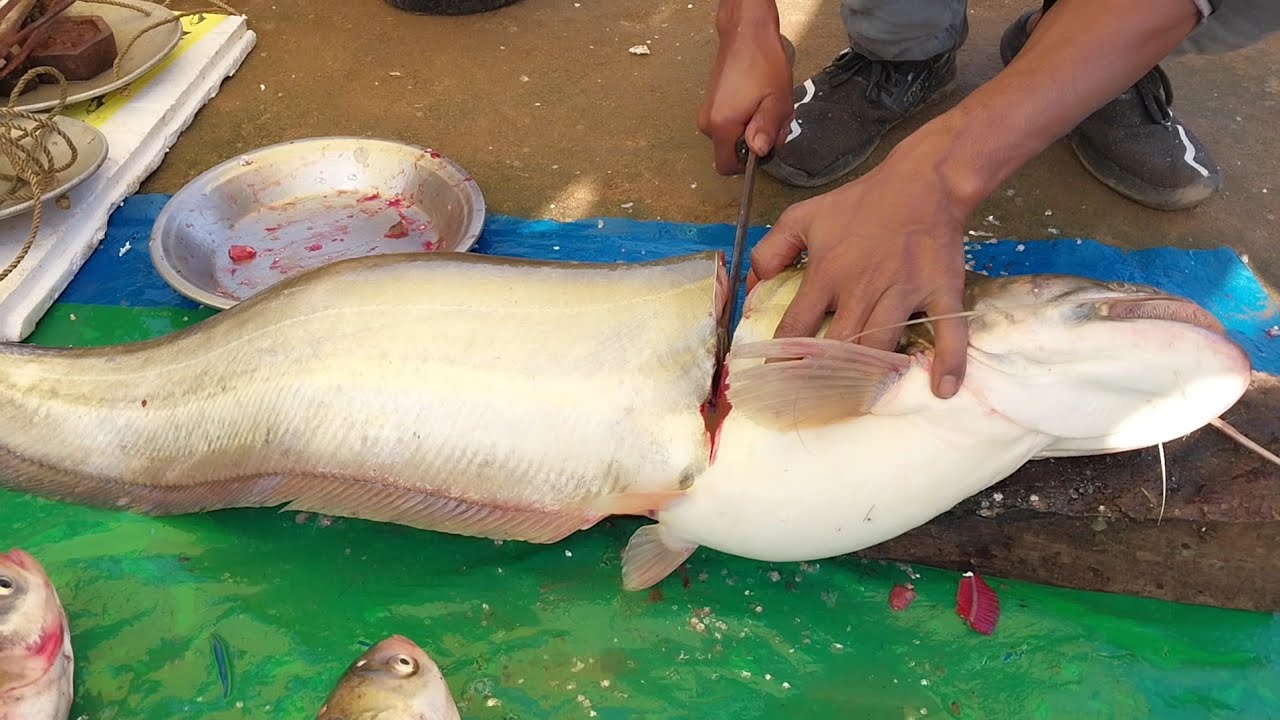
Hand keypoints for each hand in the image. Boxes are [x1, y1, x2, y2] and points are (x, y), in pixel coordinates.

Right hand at [697, 4, 793, 173]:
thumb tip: (759, 152)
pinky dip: (744, 120)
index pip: (727, 166)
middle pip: (730, 152)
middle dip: (754, 143)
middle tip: (771, 119)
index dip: (748, 163)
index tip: (763, 144)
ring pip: (731, 139)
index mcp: (722, 125)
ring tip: (765, 106)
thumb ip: (768, 130)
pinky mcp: (710, 105)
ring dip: (751, 129)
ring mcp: (707, 113)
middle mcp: (708, 122)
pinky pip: (728, 125)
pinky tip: (756, 101)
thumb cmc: (762, 62)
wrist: (746, 34)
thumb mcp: (777, 100)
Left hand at [746, 139, 972, 398]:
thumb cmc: (859, 203)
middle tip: (814, 406)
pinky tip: (942, 390)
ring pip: (882, 346)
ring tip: (860, 402)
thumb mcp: (804, 218)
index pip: (795, 328)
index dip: (781, 359)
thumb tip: (752, 287)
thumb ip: (771, 251)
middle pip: (838, 347)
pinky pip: (948, 331)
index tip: (774, 383)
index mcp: (826, 273)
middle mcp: (862, 288)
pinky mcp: (941, 291)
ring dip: (871, 378)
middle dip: (823, 380)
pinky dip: (949, 362)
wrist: (922, 182)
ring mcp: (904, 292)